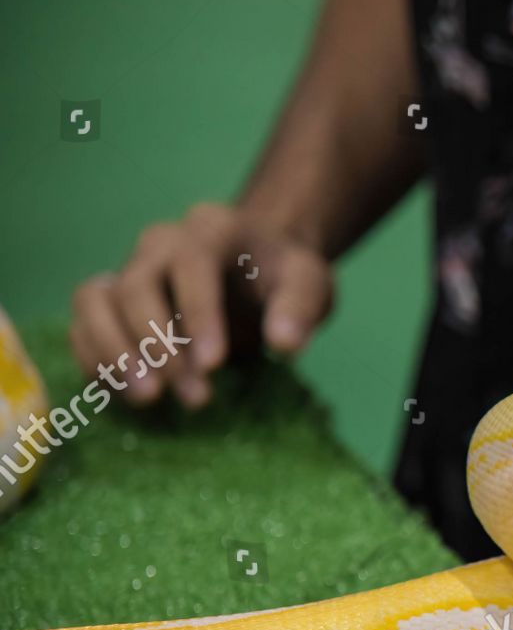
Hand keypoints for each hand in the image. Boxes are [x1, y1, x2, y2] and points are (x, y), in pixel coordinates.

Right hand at [70, 203, 333, 407]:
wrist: (258, 266)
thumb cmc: (283, 275)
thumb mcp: (310, 282)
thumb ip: (301, 307)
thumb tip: (284, 344)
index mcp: (211, 230)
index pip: (193, 263)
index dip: (198, 313)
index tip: (213, 365)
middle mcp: (161, 244)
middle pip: (137, 285)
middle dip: (160, 345)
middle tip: (194, 397)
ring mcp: (130, 269)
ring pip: (95, 300)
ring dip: (115, 352)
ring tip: (149, 399)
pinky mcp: (112, 300)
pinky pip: (84, 323)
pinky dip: (96, 358)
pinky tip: (128, 394)